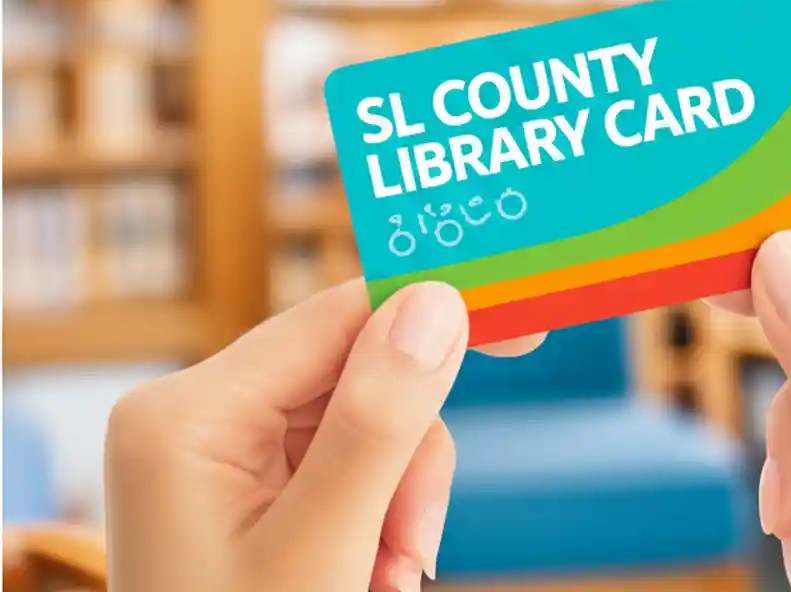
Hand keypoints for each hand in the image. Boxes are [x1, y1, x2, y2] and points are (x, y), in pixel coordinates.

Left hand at [105, 280, 543, 590]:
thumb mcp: (322, 549)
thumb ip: (379, 423)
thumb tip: (440, 303)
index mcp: (188, 415)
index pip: (337, 319)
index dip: (436, 311)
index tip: (526, 320)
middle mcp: (197, 418)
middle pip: (359, 377)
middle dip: (405, 463)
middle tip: (409, 553)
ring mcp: (222, 454)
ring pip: (368, 426)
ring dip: (400, 505)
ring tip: (381, 582)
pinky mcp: (251, 487)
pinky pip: (349, 466)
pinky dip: (381, 520)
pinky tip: (369, 577)